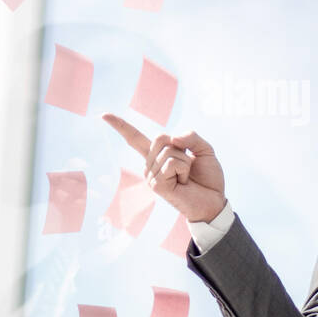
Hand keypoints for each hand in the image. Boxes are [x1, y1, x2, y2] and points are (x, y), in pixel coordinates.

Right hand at [102, 113, 226, 223]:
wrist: (214, 201)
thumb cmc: (207, 177)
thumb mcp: (204, 149)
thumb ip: (191, 136)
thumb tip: (173, 138)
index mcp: (158, 155)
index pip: (135, 138)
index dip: (120, 126)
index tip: (104, 115)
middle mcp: (150, 165)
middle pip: (160, 137)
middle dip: (181, 147)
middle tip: (187, 166)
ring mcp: (151, 176)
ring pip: (169, 151)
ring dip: (186, 161)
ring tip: (186, 177)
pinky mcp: (156, 185)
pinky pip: (171, 163)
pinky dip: (184, 169)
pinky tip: (184, 182)